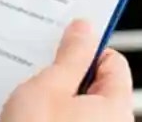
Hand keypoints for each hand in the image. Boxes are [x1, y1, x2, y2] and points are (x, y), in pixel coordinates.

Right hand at [1, 20, 133, 121]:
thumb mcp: (49, 87)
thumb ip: (71, 55)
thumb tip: (84, 28)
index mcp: (117, 107)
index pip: (112, 60)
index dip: (86, 48)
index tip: (61, 44)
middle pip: (93, 83)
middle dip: (64, 75)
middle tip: (39, 74)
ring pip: (74, 106)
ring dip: (51, 99)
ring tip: (27, 101)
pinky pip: (63, 120)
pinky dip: (46, 117)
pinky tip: (24, 118)